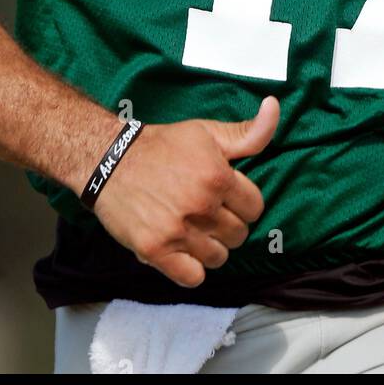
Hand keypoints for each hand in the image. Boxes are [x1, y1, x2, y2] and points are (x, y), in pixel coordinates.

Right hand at [91, 96, 279, 287]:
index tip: (224, 196)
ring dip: (209, 248)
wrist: (109, 161)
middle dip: (226, 225)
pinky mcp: (156, 251)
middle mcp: (201, 204)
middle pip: (238, 235)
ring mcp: (178, 230)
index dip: (241, 202)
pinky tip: (182, 252)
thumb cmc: (161, 145)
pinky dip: (191, 270)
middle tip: (205, 212)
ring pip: (218, 258)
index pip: (255, 208)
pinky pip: (192, 277)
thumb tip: (275, 107)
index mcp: (218, 176)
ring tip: (192, 230)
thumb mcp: (206, 132)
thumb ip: (247, 132)